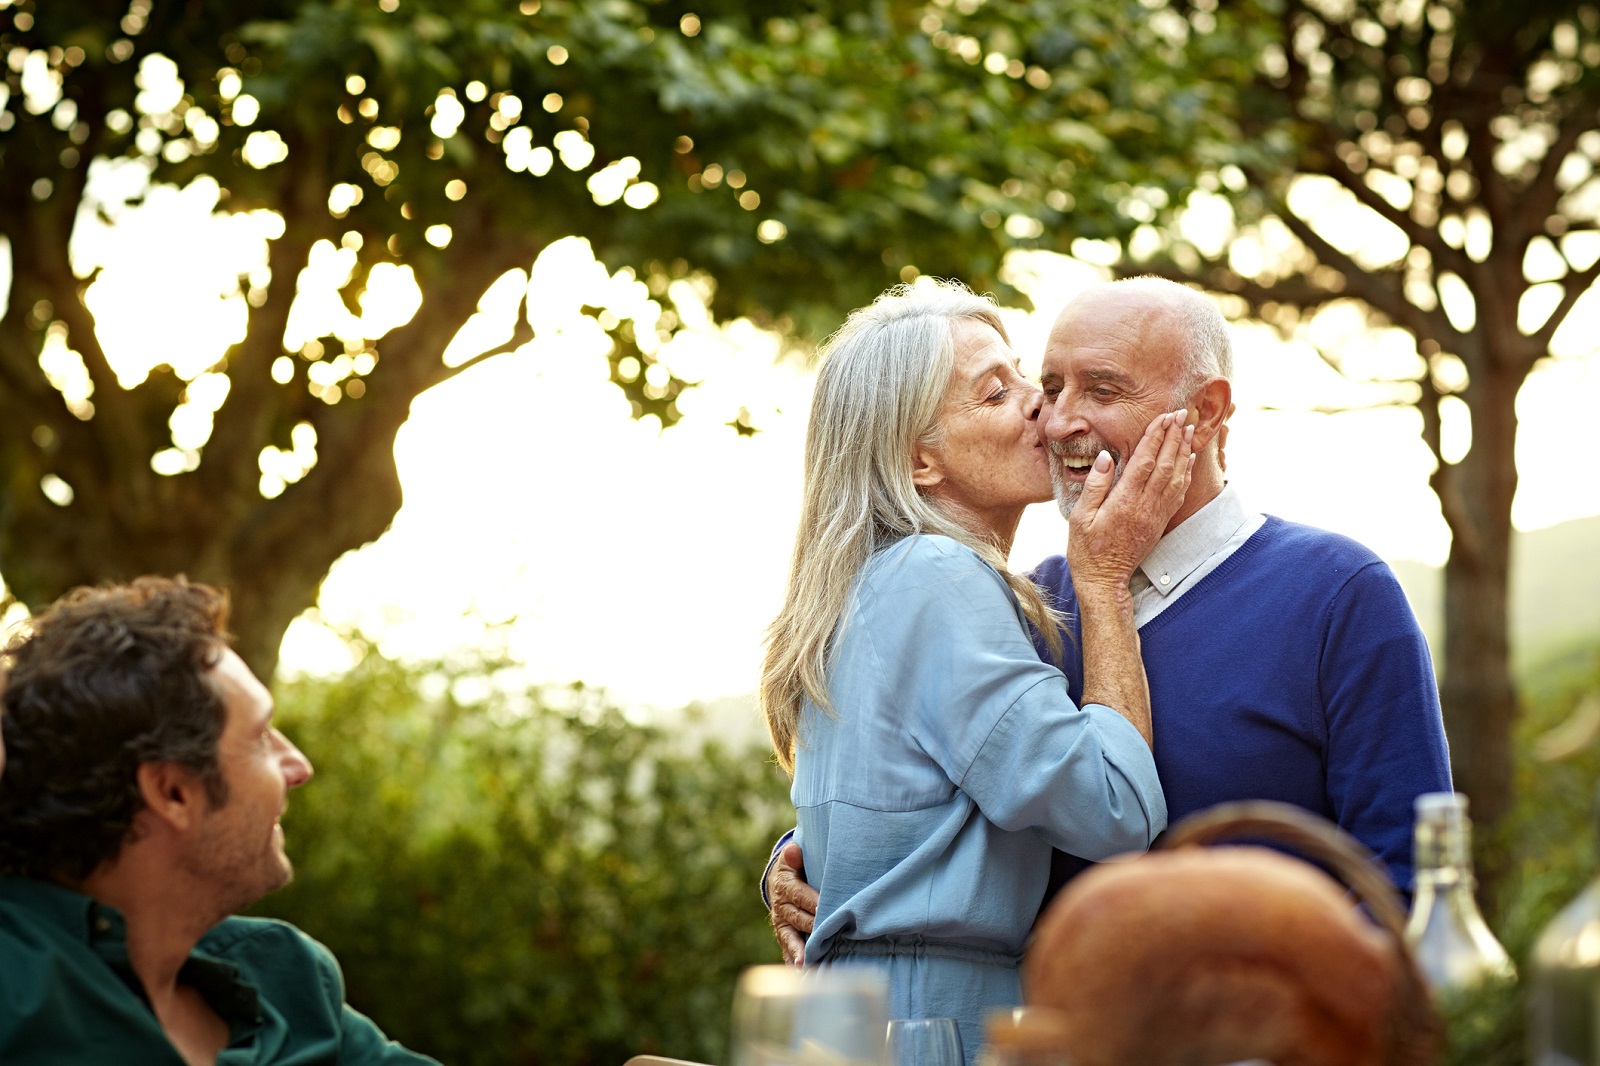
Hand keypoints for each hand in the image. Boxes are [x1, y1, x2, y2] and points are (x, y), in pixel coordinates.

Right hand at [767, 842, 817, 965]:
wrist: (780, 881)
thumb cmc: (796, 868)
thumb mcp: (794, 858)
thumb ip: (795, 856)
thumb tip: (793, 851)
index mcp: (785, 886)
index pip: (799, 895)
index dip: (811, 902)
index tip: (824, 908)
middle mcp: (781, 907)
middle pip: (797, 919)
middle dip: (811, 928)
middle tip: (825, 937)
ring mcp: (782, 924)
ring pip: (789, 938)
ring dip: (797, 951)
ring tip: (804, 964)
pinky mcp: (785, 936)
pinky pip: (788, 949)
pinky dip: (793, 961)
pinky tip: (801, 974)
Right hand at [1067, 410, 1193, 591]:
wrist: (1105, 579)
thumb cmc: (1087, 549)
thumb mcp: (1080, 517)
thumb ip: (1095, 486)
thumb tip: (1106, 457)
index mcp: (1124, 502)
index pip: (1144, 461)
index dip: (1156, 437)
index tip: (1163, 417)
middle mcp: (1144, 506)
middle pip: (1165, 464)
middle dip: (1174, 436)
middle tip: (1181, 414)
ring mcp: (1155, 515)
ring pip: (1175, 477)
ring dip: (1183, 451)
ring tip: (1188, 429)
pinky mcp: (1160, 522)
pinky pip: (1178, 493)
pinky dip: (1185, 473)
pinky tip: (1186, 460)